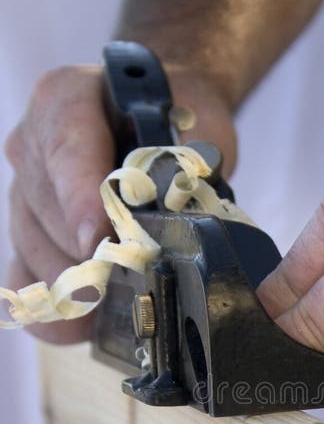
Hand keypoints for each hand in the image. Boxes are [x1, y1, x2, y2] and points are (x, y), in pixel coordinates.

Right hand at [3, 63, 236, 343]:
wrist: (165, 113)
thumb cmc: (178, 117)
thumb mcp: (198, 122)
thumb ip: (194, 157)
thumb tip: (187, 207)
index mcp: (67, 99)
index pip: (66, 150)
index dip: (80, 201)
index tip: (97, 242)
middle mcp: (33, 143)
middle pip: (48, 211)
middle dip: (91, 253)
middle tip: (135, 280)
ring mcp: (24, 190)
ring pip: (35, 249)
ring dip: (78, 281)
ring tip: (124, 299)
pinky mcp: (28, 232)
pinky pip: (24, 278)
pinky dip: (54, 309)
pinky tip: (87, 324)